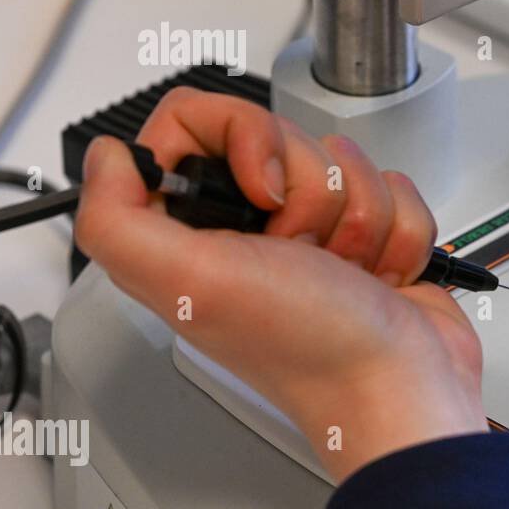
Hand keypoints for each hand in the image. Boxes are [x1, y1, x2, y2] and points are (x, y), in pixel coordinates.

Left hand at [75, 89, 484, 481]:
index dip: (243, 139)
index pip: (195, 123)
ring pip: (345, 160)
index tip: (262, 192)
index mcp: (193, 232)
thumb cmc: (310, 349)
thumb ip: (118, 220)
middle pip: (280, 136)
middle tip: (304, 250)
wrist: (401, 386)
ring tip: (348, 273)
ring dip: (361, 217)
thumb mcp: (192, 283)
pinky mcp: (368, 237)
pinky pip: (394, 187)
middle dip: (313, 189)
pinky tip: (380, 277)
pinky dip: (398, 233)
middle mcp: (248, 228)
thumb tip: (108, 157)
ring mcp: (314, 233)